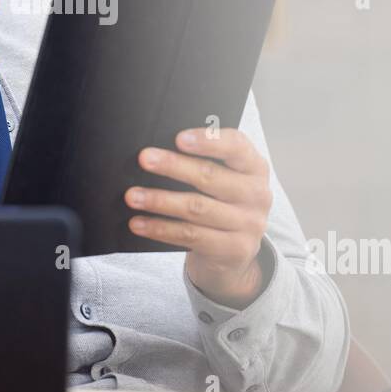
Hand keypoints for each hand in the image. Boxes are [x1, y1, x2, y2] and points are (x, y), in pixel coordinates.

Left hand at [125, 127, 272, 308]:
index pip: (236, 146)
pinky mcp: (235, 249)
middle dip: (173, 166)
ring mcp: (249, 224)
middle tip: (144, 158)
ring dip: (160, 201)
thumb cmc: (221, 203)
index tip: (179, 138)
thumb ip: (205, 161)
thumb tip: (159, 151)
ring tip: (133, 196)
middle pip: (211, 177)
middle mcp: (257, 194)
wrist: (235, 253)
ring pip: (197, 208)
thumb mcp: (225, 179)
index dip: (208, 141)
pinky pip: (191, 236)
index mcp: (255, 167)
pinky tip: (139, 223)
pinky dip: (161, 229)